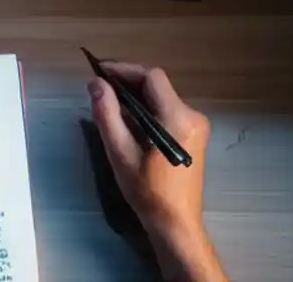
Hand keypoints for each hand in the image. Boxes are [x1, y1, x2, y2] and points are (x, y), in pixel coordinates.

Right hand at [88, 62, 227, 281]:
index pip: (152, 77)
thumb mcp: (120, 152)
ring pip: (161, 98)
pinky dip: (145, 109)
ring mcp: (196, 126)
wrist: (176, 222)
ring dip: (135, 96)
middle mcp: (193, 116)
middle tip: (98, 87)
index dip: (124, 69)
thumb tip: (96, 83)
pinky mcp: (193, 135)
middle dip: (127, 82)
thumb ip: (107, 114)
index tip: (99, 71)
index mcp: (178, 118)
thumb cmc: (148, 190)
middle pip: (157, 85)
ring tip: (108, 103)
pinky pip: (166, 111)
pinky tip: (127, 120)